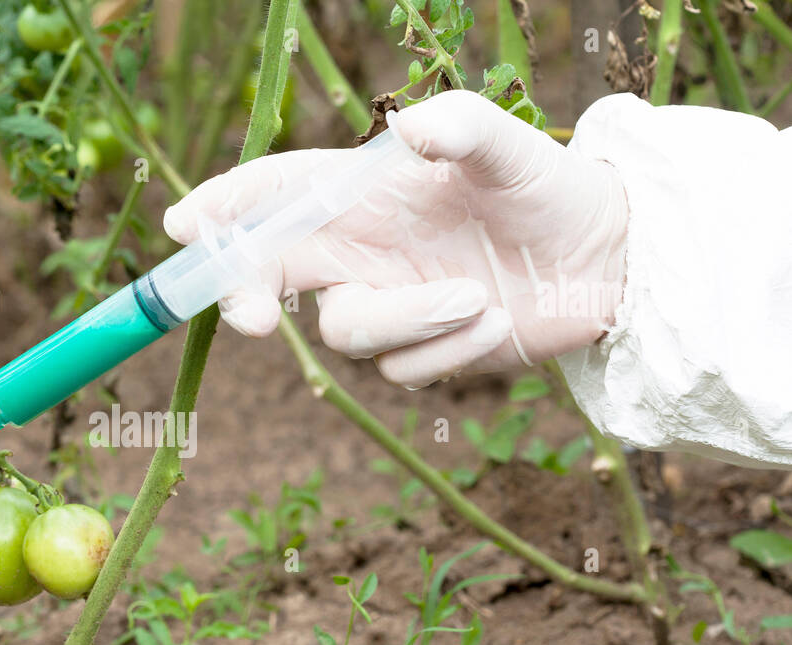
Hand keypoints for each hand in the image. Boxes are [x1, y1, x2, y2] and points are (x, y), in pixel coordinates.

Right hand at [162, 90, 629, 386]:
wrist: (606, 264)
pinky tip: (498, 322)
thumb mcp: (512, 149)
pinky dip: (451, 348)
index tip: (186, 227)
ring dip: (409, 320)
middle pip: (269, 275)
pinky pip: (402, 370)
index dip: (223, 210)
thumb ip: (463, 127)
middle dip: (245, 295)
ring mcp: (384, 304)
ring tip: (479, 298)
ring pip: (344, 333)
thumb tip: (412, 127)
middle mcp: (358, 251)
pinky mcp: (416, 352)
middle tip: (251, 318)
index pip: (273, 198)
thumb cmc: (549, 190)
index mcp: (361, 196)